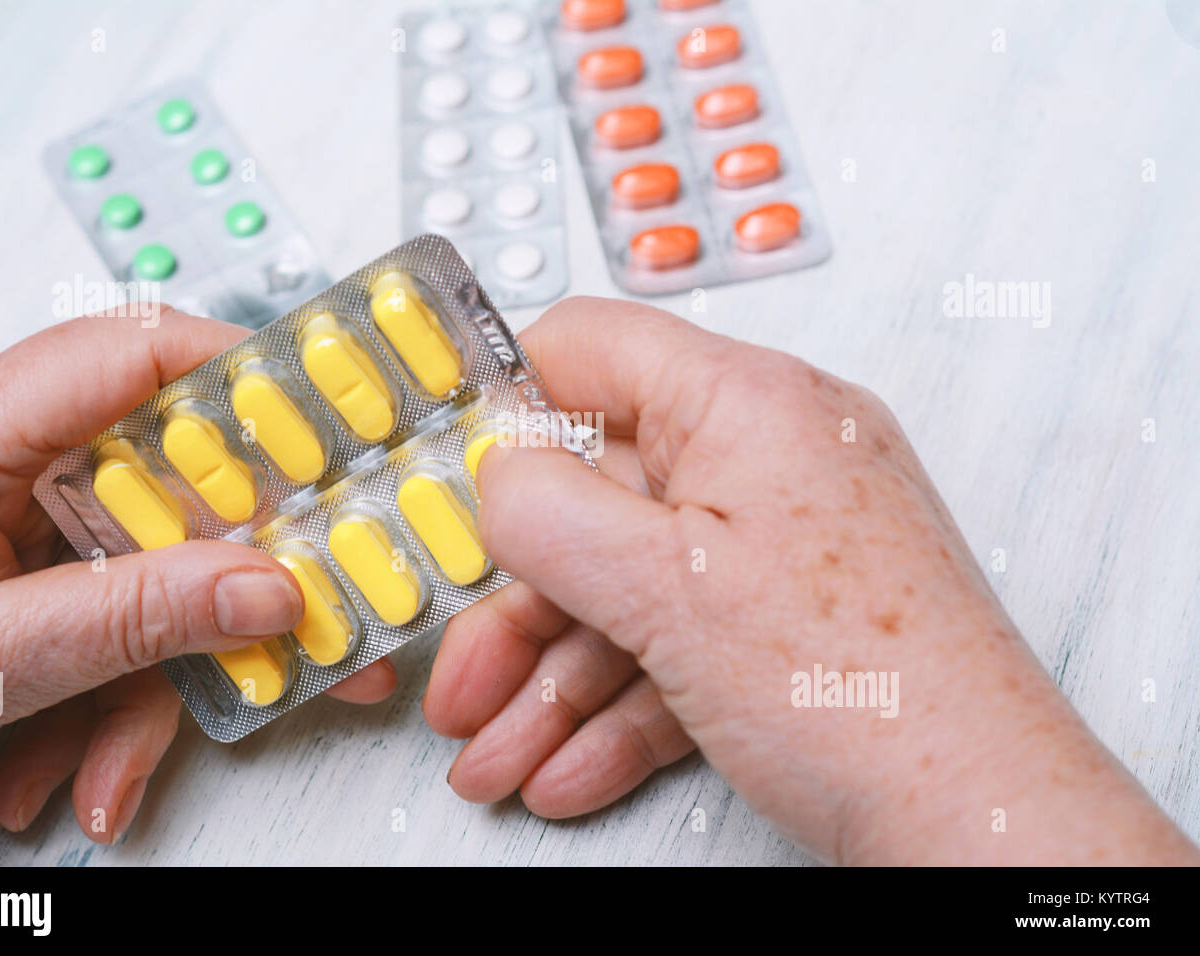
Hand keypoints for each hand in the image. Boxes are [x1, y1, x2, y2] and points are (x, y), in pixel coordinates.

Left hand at [0, 306, 395, 842]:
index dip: (244, 380)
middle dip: (228, 586)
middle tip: (311, 640)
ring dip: (148, 683)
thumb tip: (266, 587)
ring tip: (111, 773)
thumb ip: (124, 621)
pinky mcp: (1, 585)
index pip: (130, 356)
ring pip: (139, 572)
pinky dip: (102, 703)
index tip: (338, 435)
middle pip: (159, 486)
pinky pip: (99, 619)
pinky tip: (68, 770)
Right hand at [423, 297, 1197, 863]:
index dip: (507, 404)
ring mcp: (779, 545)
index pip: (594, 350)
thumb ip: (551, 511)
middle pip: (597, 502)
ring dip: (552, 683)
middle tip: (462, 676)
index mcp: (747, 404)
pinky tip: (570, 767)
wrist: (976, 817)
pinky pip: (678, 646)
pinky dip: (618, 708)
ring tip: (500, 756)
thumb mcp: (665, 586)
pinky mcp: (786, 621)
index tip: (442, 469)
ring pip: (629, 593)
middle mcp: (768, 460)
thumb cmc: (864, 694)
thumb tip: (497, 474)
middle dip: (517, 609)